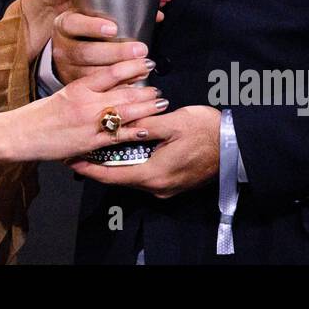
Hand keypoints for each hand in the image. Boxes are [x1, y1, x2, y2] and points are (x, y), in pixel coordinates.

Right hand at [13, 57, 167, 161]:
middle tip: (159, 87)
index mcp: (78, 87)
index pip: (111, 72)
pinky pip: (117, 136)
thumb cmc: (40, 114)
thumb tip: (109, 83)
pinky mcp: (90, 142)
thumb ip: (85, 89)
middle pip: (123, 92)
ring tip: (160, 103)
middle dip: (145, 89)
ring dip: (146, 108)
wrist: (22, 134)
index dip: (132, 66)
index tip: (147, 62)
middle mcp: (85, 102)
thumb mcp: (62, 93)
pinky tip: (147, 128)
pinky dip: (134, 132)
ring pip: (125, 112)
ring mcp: (89, 123)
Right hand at [37, 0, 178, 82]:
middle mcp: (63, 44)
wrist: (64, 44)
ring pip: (92, 74)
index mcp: (64, 21)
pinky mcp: (77, 83)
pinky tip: (136, 84)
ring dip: (122, 71)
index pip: (73, 23)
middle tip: (142, 49)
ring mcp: (68, 66)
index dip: (92, 26)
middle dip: (117, 52)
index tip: (114, 28)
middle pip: (86, 52)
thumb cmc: (85, 16)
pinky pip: (97, 90)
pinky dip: (117, 88)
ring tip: (144, 66)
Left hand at [66, 106, 220, 197]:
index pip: (113, 176)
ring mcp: (168, 187)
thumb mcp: (173, 121)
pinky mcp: (175, 182)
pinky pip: (146, 175)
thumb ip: (145, 125)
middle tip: (81, 151)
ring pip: (133, 176)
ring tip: (99, 149)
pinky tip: (126, 150)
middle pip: (121, 178)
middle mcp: (158, 186)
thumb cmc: (207, 130)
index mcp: (154, 173)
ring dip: (116, 164)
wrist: (236, 144)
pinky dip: (132, 164)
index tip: (72, 161)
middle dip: (100, 166)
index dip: (90, 169)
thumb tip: (123, 124)